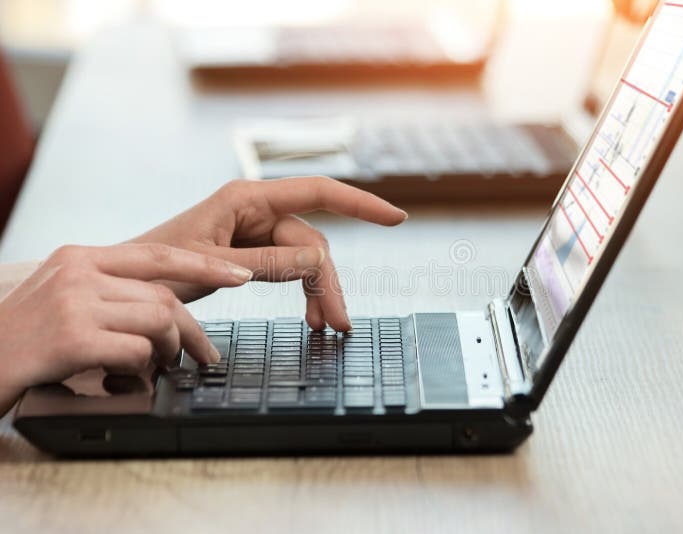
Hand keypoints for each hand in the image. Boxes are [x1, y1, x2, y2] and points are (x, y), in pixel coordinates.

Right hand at [0, 243, 251, 414]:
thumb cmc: (21, 339)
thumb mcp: (61, 297)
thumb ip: (108, 291)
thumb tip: (165, 310)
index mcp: (79, 257)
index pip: (158, 255)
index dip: (204, 265)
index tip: (238, 275)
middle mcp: (79, 273)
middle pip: (165, 296)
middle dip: (192, 331)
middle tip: (203, 355)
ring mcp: (75, 303)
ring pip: (159, 321)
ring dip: (170, 352)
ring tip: (159, 368)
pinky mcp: (73, 337)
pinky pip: (138, 351)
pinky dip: (142, 370)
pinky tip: (124, 377)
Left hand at [132, 176, 406, 330]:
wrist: (124, 282)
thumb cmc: (154, 267)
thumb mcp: (211, 267)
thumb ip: (265, 263)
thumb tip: (317, 263)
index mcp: (246, 198)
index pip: (318, 192)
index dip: (360, 203)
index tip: (395, 217)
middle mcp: (256, 209)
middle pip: (313, 241)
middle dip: (328, 283)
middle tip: (340, 323)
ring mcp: (255, 230)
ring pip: (304, 260)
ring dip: (318, 293)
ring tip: (326, 326)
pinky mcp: (251, 250)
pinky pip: (288, 269)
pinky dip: (301, 292)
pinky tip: (310, 315)